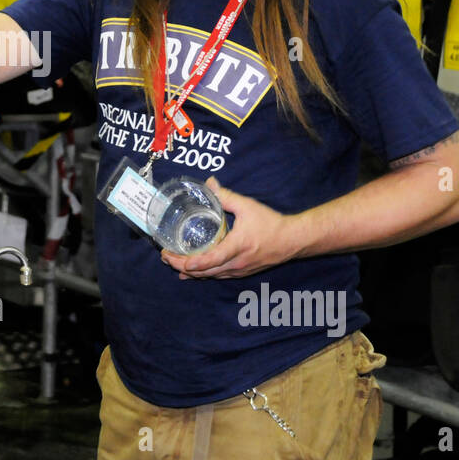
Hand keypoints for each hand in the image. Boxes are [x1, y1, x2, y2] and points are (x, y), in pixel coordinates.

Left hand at [160, 177, 301, 279]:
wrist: (293, 240)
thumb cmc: (271, 223)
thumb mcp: (248, 206)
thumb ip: (226, 196)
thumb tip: (209, 183)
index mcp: (236, 247)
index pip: (209, 260)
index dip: (189, 262)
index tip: (171, 257)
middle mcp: (236, 263)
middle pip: (205, 271)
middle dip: (182, 266)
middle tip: (165, 257)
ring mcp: (239, 270)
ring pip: (211, 276)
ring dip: (191, 272)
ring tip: (173, 265)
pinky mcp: (242, 272)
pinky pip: (219, 276)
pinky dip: (204, 274)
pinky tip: (193, 274)